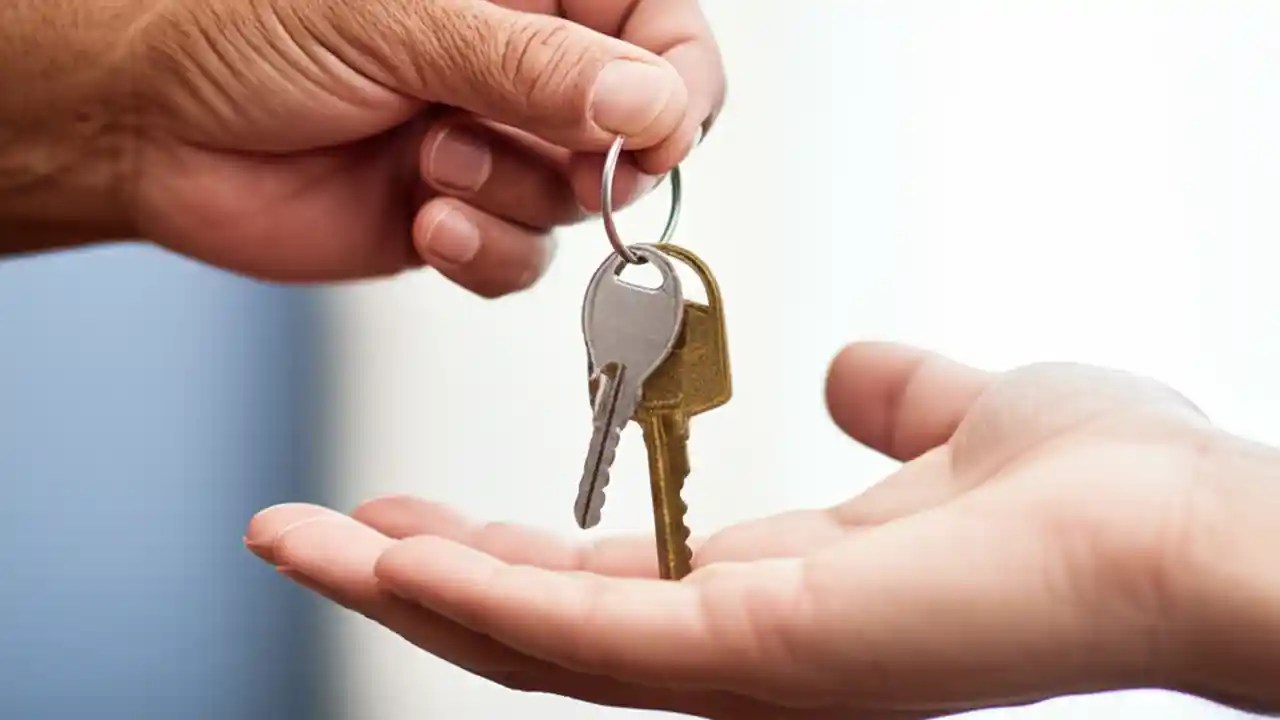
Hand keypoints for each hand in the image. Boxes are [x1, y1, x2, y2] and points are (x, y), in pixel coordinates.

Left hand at [4, 0, 722, 293]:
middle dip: (585, 156)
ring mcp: (497, 149)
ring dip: (512, 196)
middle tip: (531, 151)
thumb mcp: (404, 25)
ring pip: (579, 203)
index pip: (663, 33)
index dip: (679, 86)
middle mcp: (524, 72)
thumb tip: (655, 105)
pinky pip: (524, 260)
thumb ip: (536, 67)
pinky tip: (424, 223)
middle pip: (634, 131)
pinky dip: (485, 254)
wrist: (153, 127)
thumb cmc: (246, 32)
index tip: (657, 131)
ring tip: (429, 164)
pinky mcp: (463, 220)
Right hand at [244, 342, 1279, 717]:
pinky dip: (482, 596)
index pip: (598, 580)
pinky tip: (399, 552)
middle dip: (410, 578)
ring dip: (410, 589)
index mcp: (774, 585)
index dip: (493, 548)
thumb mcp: (959, 418)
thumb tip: (852, 374)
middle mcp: (738, 645)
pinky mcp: (755, 655)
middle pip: (536, 620)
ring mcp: (740, 664)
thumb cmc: (1093, 490)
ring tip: (305, 540)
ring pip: (533, 638)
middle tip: (303, 532)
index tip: (409, 507)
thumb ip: (893, 405)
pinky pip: (588, 634)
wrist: (1183, 530)